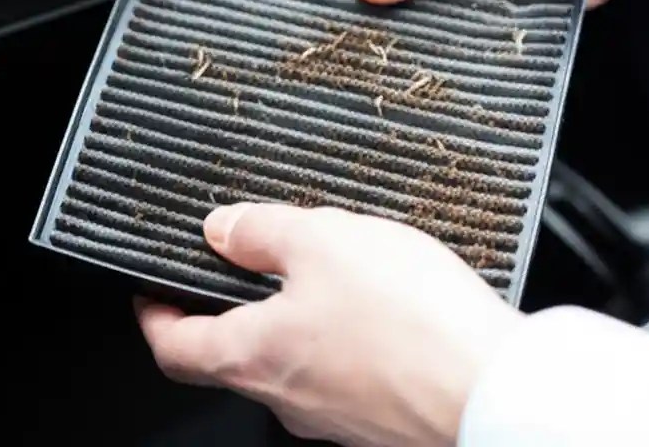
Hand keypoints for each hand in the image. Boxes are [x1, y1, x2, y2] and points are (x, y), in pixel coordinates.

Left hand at [135, 203, 519, 446]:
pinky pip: (343, 376)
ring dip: (292, 324)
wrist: (496, 391)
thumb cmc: (411, 322)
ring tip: (321, 277)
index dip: (155, 316)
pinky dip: (343, 343)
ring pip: (291, 366)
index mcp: (252, 355)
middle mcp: (285, 398)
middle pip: (230, 358)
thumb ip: (262, 232)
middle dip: (227, 314)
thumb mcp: (324, 241)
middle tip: (236, 272)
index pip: (173, 347)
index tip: (151, 292)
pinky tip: (378, 311)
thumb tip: (221, 229)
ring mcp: (333, 417)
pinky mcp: (378, 420)